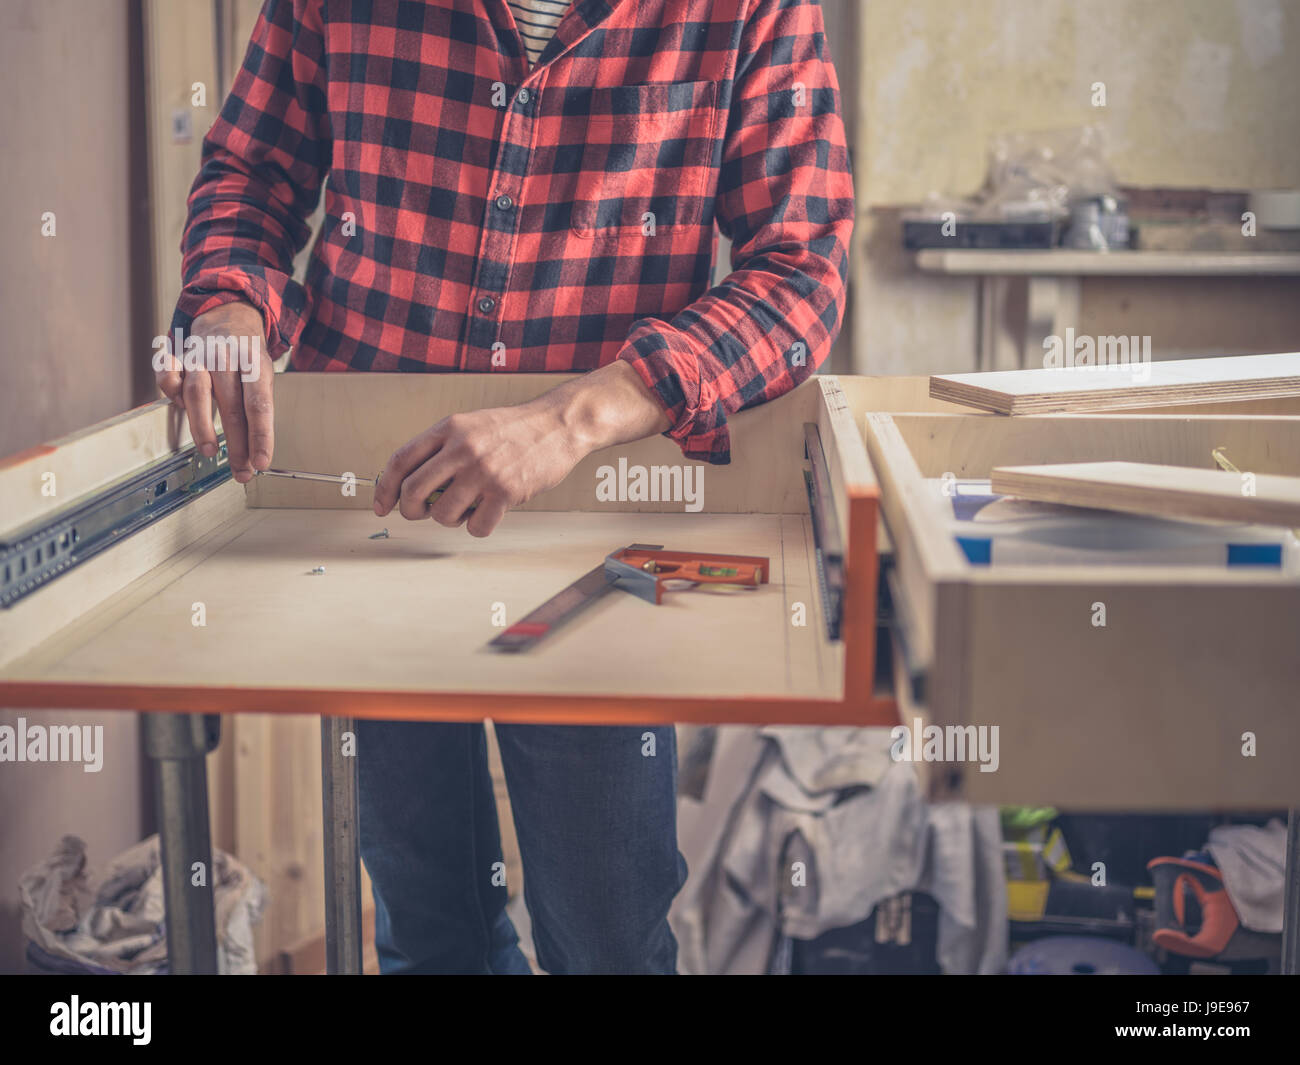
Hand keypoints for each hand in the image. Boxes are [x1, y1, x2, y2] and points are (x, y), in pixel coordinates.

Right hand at [155, 302, 273, 483]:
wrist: (230, 313)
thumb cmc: (247, 354)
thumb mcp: (263, 375)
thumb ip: (258, 409)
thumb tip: (256, 453)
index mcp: (254, 364)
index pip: (259, 406)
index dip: (260, 436)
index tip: (261, 461)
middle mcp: (226, 359)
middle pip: (232, 406)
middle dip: (236, 445)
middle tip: (241, 470)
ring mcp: (200, 356)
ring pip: (198, 392)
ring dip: (203, 426)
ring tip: (211, 451)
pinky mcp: (178, 354)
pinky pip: (168, 373)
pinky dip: (170, 391)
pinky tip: (179, 408)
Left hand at [374, 361, 670, 536]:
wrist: (558, 425)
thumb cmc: (514, 429)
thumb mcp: (471, 425)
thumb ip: (442, 449)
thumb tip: (412, 485)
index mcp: (448, 429)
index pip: (401, 461)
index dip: (385, 488)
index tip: (382, 506)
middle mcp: (462, 449)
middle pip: (414, 491)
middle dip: (410, 511)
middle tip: (419, 514)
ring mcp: (484, 471)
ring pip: (443, 515)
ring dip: (449, 520)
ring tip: (466, 508)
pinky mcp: (506, 492)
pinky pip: (476, 527)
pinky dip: (477, 527)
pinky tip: (488, 513)